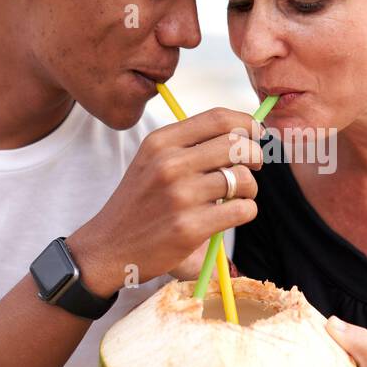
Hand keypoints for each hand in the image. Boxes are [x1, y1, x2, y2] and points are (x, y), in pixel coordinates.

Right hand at [68, 108, 262, 294]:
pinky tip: (231, 215)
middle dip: (255, 156)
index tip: (257, 134)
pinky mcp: (190, 227)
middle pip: (237, 145)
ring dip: (250, 189)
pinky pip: (243, 210)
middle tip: (252, 168)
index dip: (247, 123)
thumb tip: (244, 133)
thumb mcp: (153, 161)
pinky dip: (246, 212)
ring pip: (244, 179)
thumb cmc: (141, 203)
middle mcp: (169, 164)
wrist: (109, 247)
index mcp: (160, 142)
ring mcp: (180, 196)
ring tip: (237, 197)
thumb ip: (190, 145)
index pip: (218, 118)